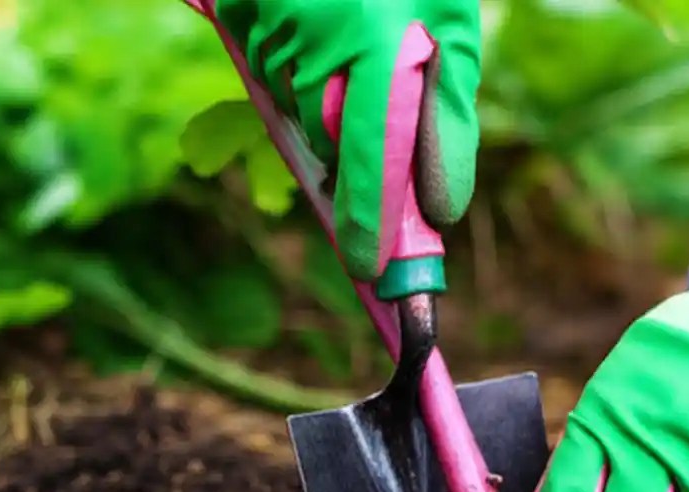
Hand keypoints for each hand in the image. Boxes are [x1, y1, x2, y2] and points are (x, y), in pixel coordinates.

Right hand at [215, 0, 480, 281]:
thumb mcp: (450, 26)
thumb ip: (447, 116)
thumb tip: (439, 207)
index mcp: (375, 40)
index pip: (370, 157)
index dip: (368, 221)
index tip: (369, 270)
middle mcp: (314, 39)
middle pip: (331, 142)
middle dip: (355, 145)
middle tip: (378, 94)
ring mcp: (267, 26)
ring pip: (299, 112)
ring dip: (326, 100)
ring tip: (350, 37)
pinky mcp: (237, 14)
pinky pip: (269, 76)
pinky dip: (296, 71)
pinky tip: (319, 26)